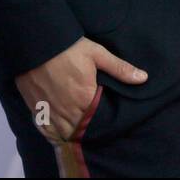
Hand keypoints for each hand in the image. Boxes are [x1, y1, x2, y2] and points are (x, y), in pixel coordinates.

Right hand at [14, 37, 147, 143]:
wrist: (37, 44)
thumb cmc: (69, 48)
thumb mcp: (98, 54)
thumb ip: (120, 69)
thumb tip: (143, 78)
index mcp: (84, 98)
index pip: (96, 120)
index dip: (101, 122)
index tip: (105, 122)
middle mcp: (66, 109)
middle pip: (79, 129)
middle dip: (86, 129)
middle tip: (93, 127)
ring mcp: (49, 110)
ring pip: (62, 132)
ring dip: (71, 134)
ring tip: (79, 133)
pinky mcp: (35, 107)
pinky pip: (44, 129)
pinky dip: (51, 135)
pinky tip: (58, 135)